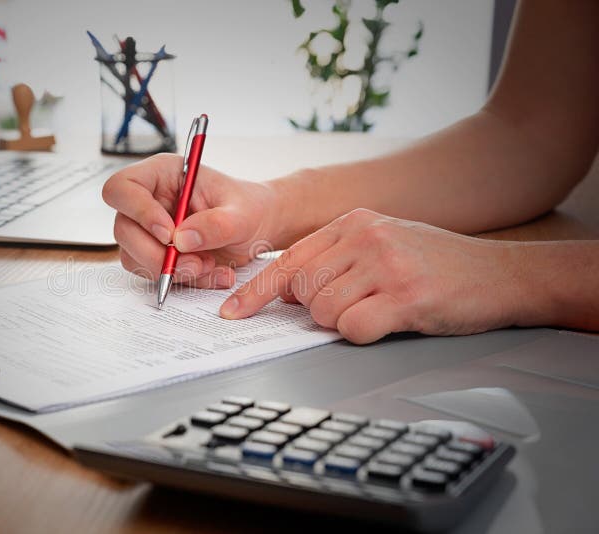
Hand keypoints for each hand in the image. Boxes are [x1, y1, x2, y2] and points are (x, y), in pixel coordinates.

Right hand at [102, 153, 278, 287]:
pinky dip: (182, 280)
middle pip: (124, 229)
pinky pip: (154, 274)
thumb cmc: (249, 208)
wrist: (259, 229)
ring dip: (172, 270)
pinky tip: (211, 272)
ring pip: (134, 257)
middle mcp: (150, 201)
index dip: (138, 211)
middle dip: (157, 254)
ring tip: (209, 266)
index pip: (123, 187)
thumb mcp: (241, 214)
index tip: (169, 233)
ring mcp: (149, 230)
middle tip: (194, 263)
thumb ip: (215, 224)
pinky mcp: (156, 254)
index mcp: (163, 175)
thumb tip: (182, 240)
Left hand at [220, 208, 522, 343]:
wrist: (502, 275)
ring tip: (380, 308)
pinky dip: (364, 334)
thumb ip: (336, 259)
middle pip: (301, 289)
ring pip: (323, 312)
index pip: (288, 259)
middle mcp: (365, 237)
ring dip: (344, 322)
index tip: (232, 312)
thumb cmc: (438, 266)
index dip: (256, 290)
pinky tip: (392, 320)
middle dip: (317, 309)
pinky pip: (353, 329)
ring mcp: (385, 264)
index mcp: (353, 223)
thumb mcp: (383, 244)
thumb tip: (288, 291)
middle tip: (356, 304)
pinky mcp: (405, 296)